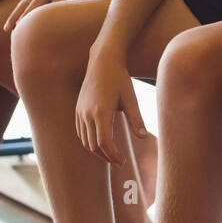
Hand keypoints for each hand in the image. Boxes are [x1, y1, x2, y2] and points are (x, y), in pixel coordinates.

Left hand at [3, 0, 96, 32]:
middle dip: (14, 16)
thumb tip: (49, 5)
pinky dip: (48, 11)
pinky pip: (57, 1)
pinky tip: (45, 20)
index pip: (24, 0)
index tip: (8, 25)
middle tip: (5, 29)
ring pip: (37, 2)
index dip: (15, 13)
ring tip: (18, 27)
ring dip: (26, 14)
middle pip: (26, 3)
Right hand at [75, 49, 147, 163]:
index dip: (113, 155)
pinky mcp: (78, 109)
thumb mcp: (131, 98)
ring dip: (96, 150)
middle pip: (93, 145)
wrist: (102, 61)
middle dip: (105, 156)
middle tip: (118, 161)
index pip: (104, 143)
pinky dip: (88, 141)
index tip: (122, 161)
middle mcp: (87, 114)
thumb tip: (143, 138)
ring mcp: (80, 112)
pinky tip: (100, 141)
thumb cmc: (120, 78)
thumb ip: (136, 119)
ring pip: (85, 141)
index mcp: (101, 112)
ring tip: (110, 154)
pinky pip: (80, 132)